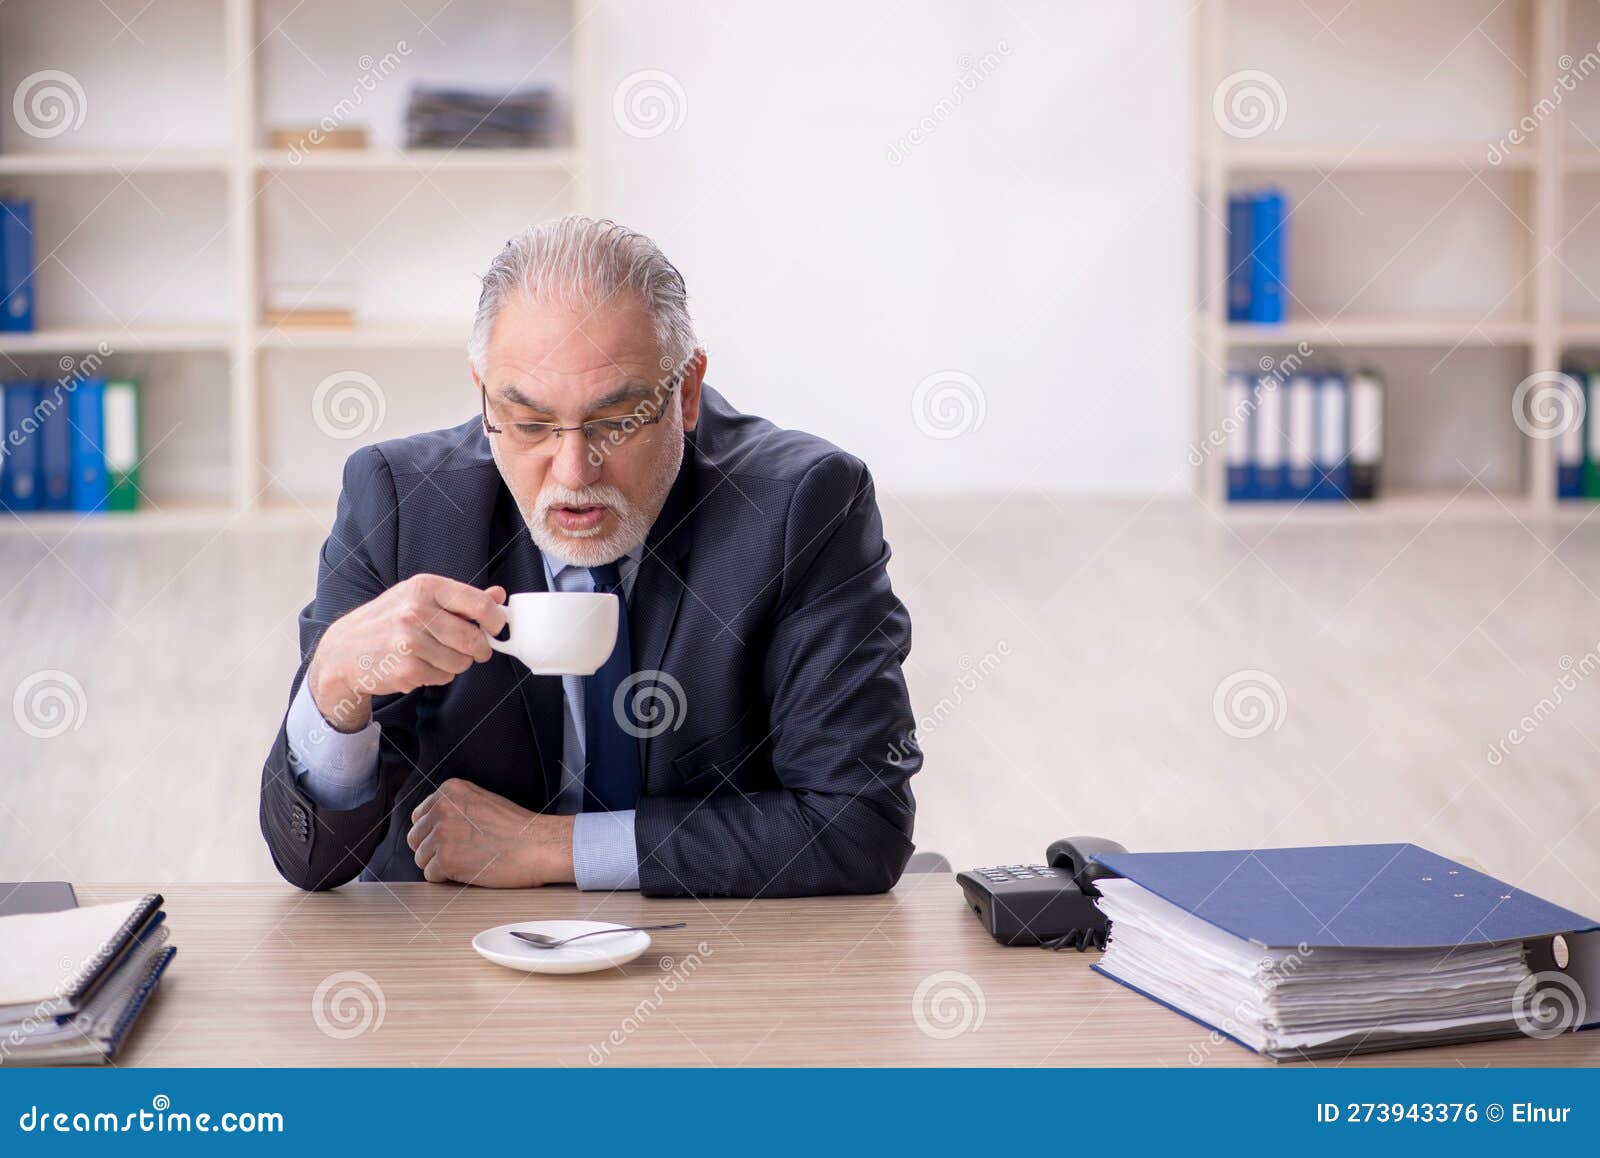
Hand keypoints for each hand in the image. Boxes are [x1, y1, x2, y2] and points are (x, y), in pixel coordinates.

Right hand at [307, 574, 507, 732]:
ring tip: (434, 654)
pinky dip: (439, 675)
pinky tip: (419, 665)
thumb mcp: (420, 597)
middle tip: (471, 649)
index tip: (496, 628)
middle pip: (474, 638)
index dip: (496, 620)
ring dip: (456, 663)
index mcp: (424, 587)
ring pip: (462, 662)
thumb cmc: (388, 620)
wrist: (344, 650)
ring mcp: (409, 642)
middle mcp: (415, 611)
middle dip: (479, 648)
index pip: (479, 604)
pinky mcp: (406, 669)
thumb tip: (500, 595)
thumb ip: (462, 598)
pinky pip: (445, 678)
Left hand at [407, 778, 575, 886]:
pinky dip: (447, 879)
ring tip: (467, 862)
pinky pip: (431, 876)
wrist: (539, 845)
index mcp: (451, 790)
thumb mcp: (483, 801)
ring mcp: (442, 833)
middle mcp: (442, 808)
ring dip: (440, 865)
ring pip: (421, 858)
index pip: (420, 816)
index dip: (433, 832)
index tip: (450, 840)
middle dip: (432, 850)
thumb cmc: (518, 828)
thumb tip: (432, 825)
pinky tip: (469, 871)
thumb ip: (455, 807)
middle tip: (458, 854)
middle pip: (416, 838)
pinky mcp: (446, 859)